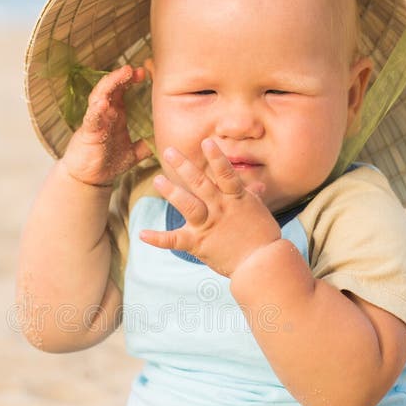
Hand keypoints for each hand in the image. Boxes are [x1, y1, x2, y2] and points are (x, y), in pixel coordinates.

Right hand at [61, 65, 151, 187]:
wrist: (90, 179)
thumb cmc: (108, 163)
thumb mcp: (133, 154)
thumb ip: (146, 146)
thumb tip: (164, 142)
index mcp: (115, 115)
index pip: (122, 91)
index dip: (131, 80)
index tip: (145, 72)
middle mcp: (105, 114)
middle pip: (111, 88)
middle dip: (122, 77)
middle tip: (135, 69)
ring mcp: (96, 122)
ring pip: (99, 97)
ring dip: (110, 84)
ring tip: (121, 74)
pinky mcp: (88, 133)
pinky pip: (91, 118)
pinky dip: (96, 109)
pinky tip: (103, 102)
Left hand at [139, 139, 281, 276]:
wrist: (262, 264)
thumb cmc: (263, 237)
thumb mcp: (258, 212)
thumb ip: (252, 197)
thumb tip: (258, 185)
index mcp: (235, 199)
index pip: (225, 174)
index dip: (216, 158)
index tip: (206, 142)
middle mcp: (220, 209)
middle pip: (200, 183)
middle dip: (184, 166)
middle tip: (169, 151)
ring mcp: (208, 226)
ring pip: (188, 205)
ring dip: (172, 192)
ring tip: (158, 180)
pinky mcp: (198, 244)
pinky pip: (175, 241)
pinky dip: (158, 239)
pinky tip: (142, 234)